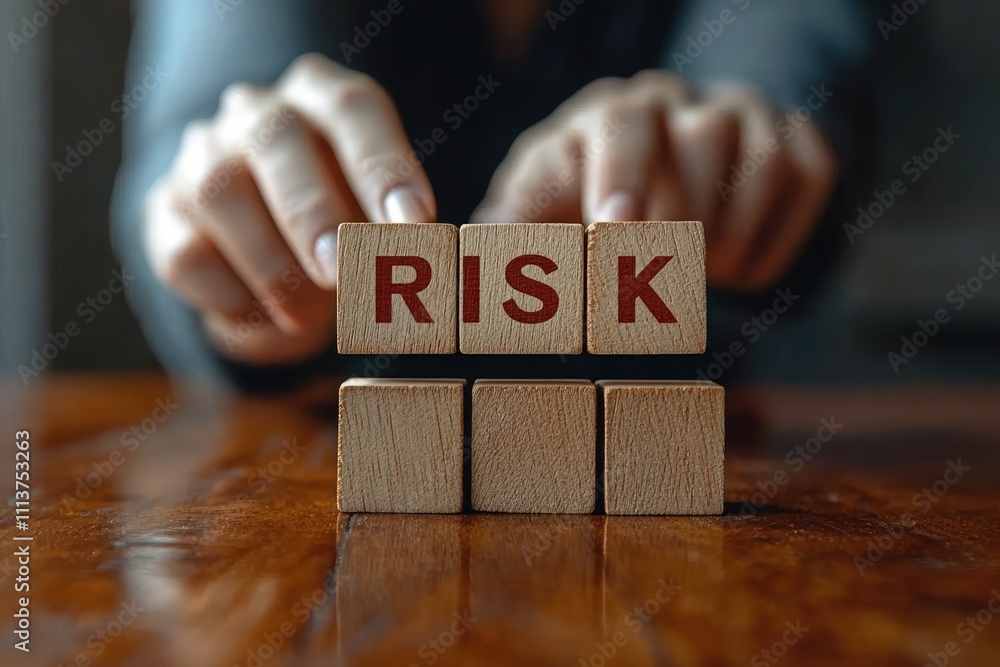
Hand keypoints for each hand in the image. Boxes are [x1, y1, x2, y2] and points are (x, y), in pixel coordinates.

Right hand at [143, 54, 436, 364]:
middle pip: (277, 137)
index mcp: (323, 98)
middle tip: (342, 273)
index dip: (385, 167)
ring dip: (274, 267)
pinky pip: (188, 253)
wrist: (261, 249)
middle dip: (314, 212)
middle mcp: (258, 112)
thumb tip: (425, 267)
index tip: (413, 223)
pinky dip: (234, 297)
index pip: (355, 110)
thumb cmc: (342, 224)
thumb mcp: (378, 220)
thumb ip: (398, 233)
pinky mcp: (161, 210)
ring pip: (221, 193)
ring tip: (310, 316)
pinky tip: (265, 312)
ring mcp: (202, 155)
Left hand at [472, 70, 836, 290]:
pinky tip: (739, 271)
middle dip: (685, 218)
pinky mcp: (797, 141)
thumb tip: (477, 254)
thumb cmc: (585, 198)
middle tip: (667, 275)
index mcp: (610, 114)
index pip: (621, 125)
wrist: (665, 175)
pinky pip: (810, 176)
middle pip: (701, 137)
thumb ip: (513, 226)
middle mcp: (681, 102)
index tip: (615, 230)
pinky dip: (777, 239)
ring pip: (762, 157)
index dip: (622, 175)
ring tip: (697, 277)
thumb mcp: (541, 205)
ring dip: (730, 236)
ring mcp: (746, 115)